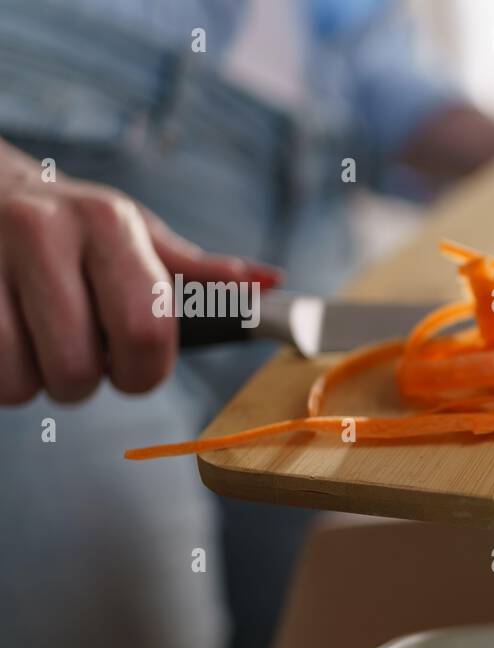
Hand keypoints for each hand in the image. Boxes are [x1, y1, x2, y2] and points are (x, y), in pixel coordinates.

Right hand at [0, 139, 278, 404]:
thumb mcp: (137, 236)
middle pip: (80, 367)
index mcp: (109, 223)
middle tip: (82, 360)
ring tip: (39, 346)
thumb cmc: (76, 226)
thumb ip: (199, 272)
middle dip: (87, 384)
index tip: (137, 369)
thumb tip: (271, 283)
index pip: (146, 332)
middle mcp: (42, 230)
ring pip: (20, 378)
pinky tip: (9, 344)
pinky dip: (1, 378)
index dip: (146, 373)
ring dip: (35, 384)